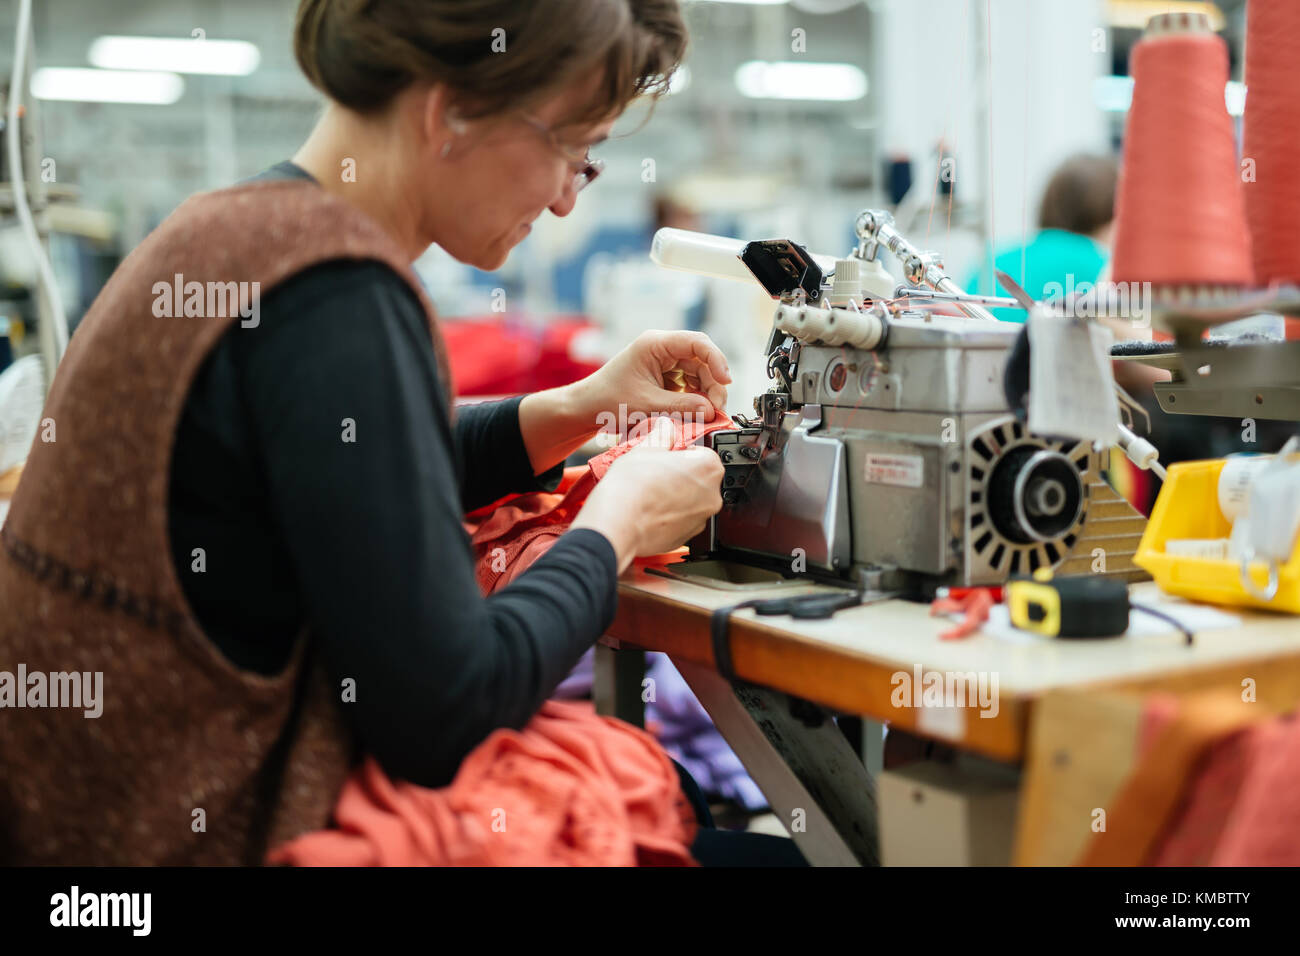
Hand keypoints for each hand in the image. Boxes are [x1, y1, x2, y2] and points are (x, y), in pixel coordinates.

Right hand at [570, 417, 724, 572]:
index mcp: (708, 467)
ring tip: (650, 492)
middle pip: (700, 478)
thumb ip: (662, 435)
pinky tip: (650, 509)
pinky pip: (681, 520)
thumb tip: (666, 427)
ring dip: (676, 495)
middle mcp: (712, 495)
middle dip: (681, 474)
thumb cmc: (631, 488)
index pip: (704, 452)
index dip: (683, 452)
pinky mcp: (687, 537)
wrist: (617, 525)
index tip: (668, 455)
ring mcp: (700, 519)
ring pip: (691, 500)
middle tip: (656, 473)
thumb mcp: (645, 449)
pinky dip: (670, 515)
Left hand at [572, 329, 732, 426]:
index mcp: (655, 344)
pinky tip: (697, 412)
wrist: (586, 409)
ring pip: (698, 374)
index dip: (716, 360)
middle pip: (701, 361)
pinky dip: (696, 398)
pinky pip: (689, 384)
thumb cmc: (607, 400)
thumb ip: (682, 406)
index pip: (697, 342)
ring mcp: (664, 363)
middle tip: (717, 409)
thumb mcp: (648, 404)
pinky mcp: (664, 377)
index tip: (725, 380)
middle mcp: (662, 349)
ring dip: (706, 393)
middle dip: (713, 384)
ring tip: (708, 414)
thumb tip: (711, 410)